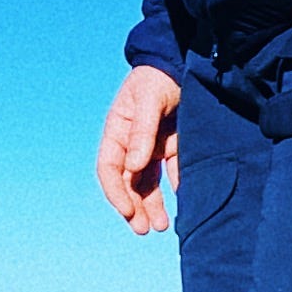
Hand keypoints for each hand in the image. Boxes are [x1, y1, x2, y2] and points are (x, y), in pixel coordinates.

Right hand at [97, 66, 183, 232]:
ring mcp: (151, 146)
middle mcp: (131, 144)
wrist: (182, 62)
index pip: (109, 170)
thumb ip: (142, 133)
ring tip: (161, 227)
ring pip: (147, 183)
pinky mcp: (172, 146)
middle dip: (134, 207)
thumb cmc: (158, 78)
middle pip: (127, 182)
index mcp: (117, 132)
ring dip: (151, 205)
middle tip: (144, 229)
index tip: (128, 211)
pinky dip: (174, 188)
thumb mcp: (148, 101)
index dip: (115, 193)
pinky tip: (183, 204)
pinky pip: (171, 172)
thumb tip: (133, 167)